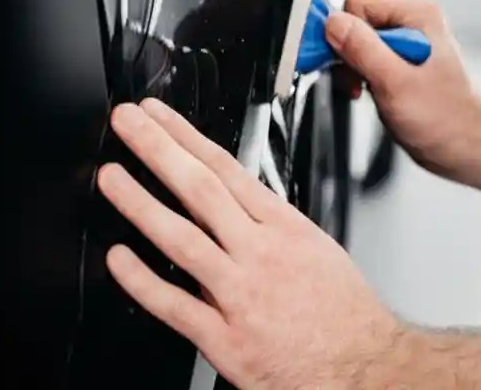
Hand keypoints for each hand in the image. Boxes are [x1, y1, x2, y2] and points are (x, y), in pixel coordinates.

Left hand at [98, 99, 403, 388]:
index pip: (226, 169)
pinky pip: (175, 305)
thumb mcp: (317, 251)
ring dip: (140, 203)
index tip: (158, 116)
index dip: (186, 136)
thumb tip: (234, 202)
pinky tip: (118, 259)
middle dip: (158, 149)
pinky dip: (142, 280)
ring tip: (111, 177)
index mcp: (285, 229)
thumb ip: (270, 226)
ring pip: (182, 239)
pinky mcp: (228, 341)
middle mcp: (261, 255)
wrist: (369, 371)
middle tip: (127, 123)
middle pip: (200, 189)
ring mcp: (242, 296)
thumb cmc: (346, 317)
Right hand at [325, 0, 480, 175]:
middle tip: (361, 81)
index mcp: (417, 15)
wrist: (464, 147)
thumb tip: (334, 23)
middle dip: (349, 56)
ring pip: (356, 44)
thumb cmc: (446, 119)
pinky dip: (362, 78)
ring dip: (355, 70)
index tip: (344, 63)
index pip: (357, 5)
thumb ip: (363, 49)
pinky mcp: (399, 63)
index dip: (345, 35)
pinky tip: (375, 94)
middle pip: (354, 24)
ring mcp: (406, 44)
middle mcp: (412, 23)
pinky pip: (365, 60)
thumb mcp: (396, 82)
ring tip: (374, 90)